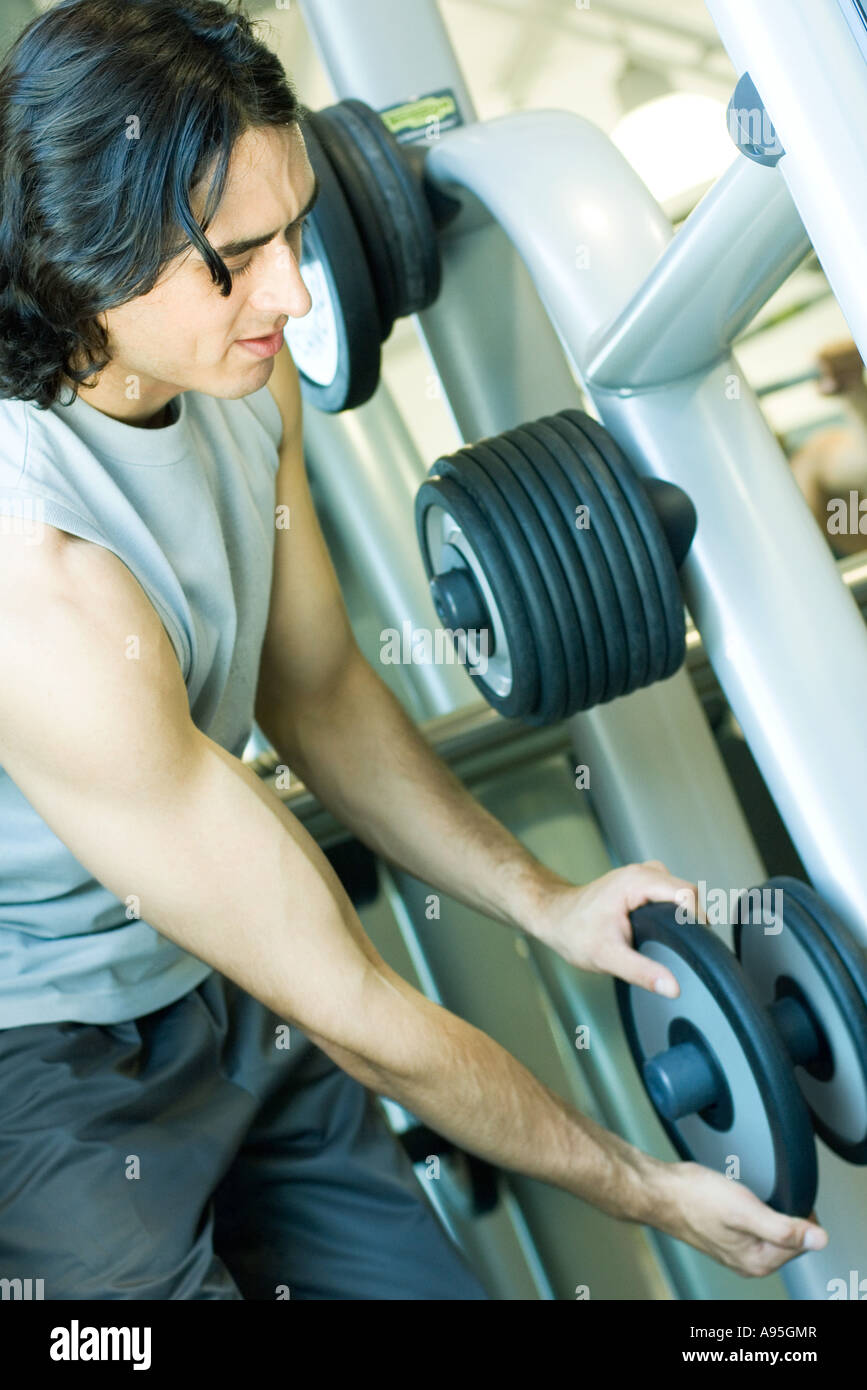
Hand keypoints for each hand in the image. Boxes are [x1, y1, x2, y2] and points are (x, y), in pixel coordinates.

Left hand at [532, 860, 701, 996]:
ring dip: (685, 916)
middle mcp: (643, 872)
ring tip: (676, 943)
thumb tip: (672, 986)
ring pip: (682, 893)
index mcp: (637, 882)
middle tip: (687, 949)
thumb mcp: (607, 957)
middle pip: (689, 892)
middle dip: (692, 920)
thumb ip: (641, 972)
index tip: (698, 944)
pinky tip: (666, 932)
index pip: (687, 894)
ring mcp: (643, 876)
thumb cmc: (573, 932)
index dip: (697, 919)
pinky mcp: (642, 884)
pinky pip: (671, 895)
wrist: (554, 917)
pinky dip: (675, 912)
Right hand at [659, 1160, 828, 1277]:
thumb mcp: (745, 1209)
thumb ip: (784, 1228)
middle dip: (783, 1213)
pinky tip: (738, 1196)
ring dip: (768, 1209)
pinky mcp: (726, 1236)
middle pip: (788, 1238)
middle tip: (763, 1191)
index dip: (801, 1214)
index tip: (786, 1195)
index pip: (802, 1243)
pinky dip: (753, 1208)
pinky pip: (754, 1223)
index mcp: (758, 1262)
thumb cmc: (694, 1199)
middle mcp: (749, 1262)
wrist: (660, 1191)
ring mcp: (736, 1250)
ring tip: (747, 1192)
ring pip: (771, 1229)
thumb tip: (818, 1239)